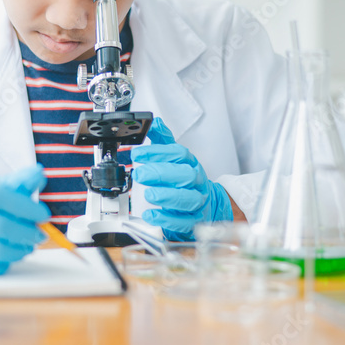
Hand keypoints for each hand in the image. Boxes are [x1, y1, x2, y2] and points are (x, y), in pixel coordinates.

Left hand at [131, 118, 232, 240]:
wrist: (206, 204)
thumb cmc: (185, 180)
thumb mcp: (175, 159)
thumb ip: (163, 141)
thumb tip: (154, 122)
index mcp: (190, 163)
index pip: (178, 154)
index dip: (158, 153)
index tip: (137, 154)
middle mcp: (196, 181)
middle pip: (185, 176)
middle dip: (161, 174)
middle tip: (139, 174)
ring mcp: (197, 202)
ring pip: (188, 199)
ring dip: (167, 196)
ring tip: (148, 194)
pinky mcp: (194, 221)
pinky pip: (184, 222)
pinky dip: (167, 219)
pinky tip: (151, 215)